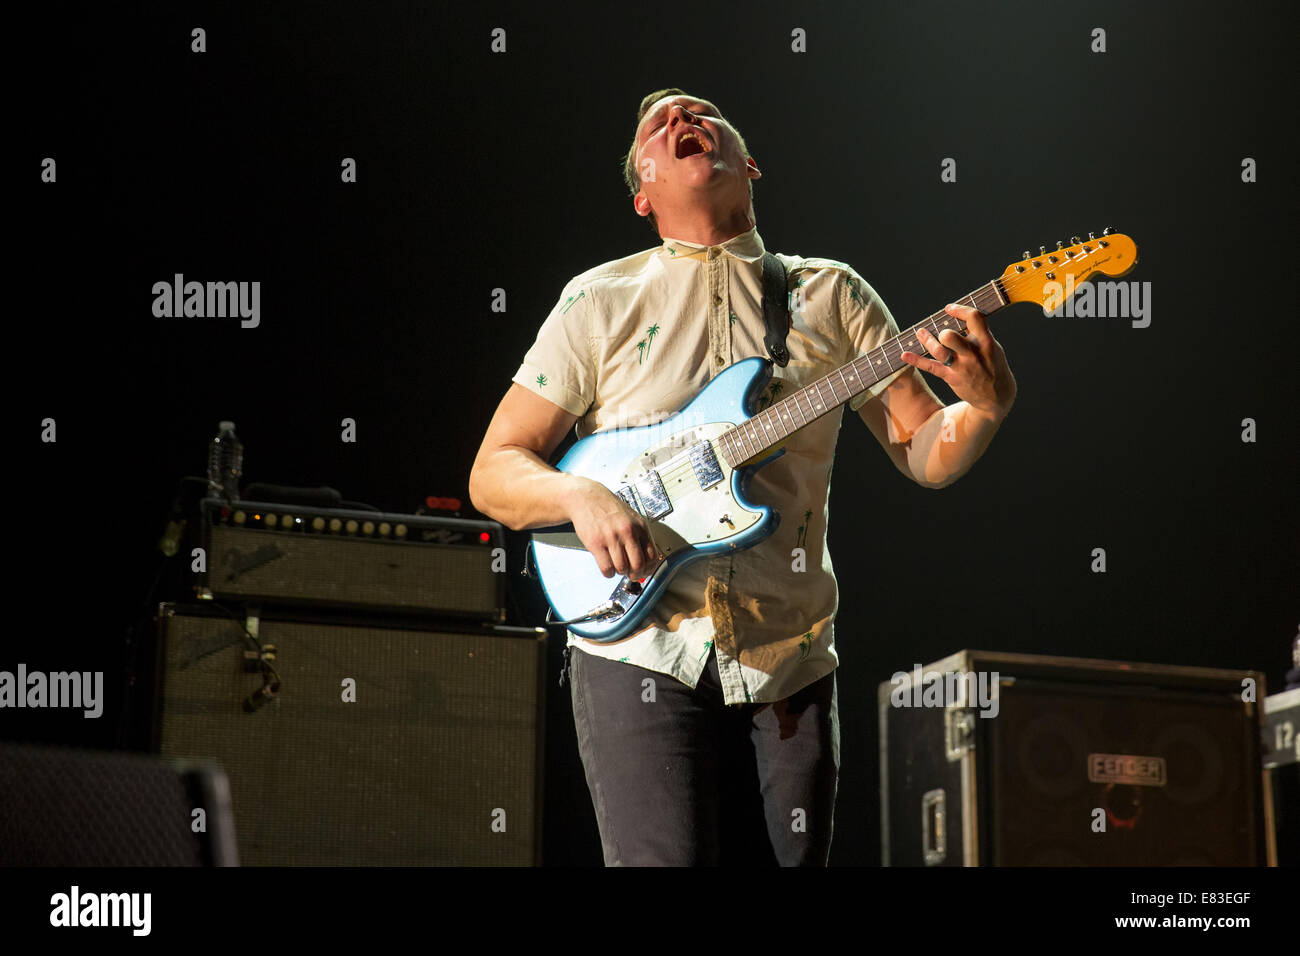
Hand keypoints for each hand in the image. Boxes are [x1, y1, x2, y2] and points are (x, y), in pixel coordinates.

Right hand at [565, 478, 660, 578]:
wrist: (587, 498)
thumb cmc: (609, 508)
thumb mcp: (632, 518)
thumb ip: (640, 537)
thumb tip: (647, 561)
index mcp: (640, 526)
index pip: (652, 556)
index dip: (649, 568)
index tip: (644, 571)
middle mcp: (627, 531)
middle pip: (638, 565)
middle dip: (635, 574)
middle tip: (631, 574)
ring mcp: (611, 537)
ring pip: (622, 568)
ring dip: (620, 572)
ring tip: (617, 566)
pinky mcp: (596, 543)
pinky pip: (606, 568)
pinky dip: (608, 573)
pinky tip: (608, 567)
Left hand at [900, 304, 1015, 419]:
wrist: (996, 396)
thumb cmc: (991, 364)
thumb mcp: (992, 347)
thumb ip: (977, 333)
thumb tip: (958, 317)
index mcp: (986, 342)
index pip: (975, 318)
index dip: (960, 310)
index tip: (949, 308)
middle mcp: (973, 354)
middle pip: (952, 338)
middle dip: (944, 333)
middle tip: (942, 332)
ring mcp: (961, 367)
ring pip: (939, 352)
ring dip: (927, 341)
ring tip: (920, 333)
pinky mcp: (951, 377)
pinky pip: (931, 367)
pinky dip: (916, 360)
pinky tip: (904, 355)